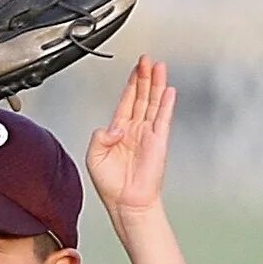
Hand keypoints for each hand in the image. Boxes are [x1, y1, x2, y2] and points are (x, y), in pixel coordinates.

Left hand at [86, 55, 175, 217]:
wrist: (126, 203)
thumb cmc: (112, 186)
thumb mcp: (93, 156)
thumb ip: (99, 136)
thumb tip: (115, 126)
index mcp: (118, 132)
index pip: (126, 101)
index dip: (131, 84)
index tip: (135, 69)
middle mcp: (134, 131)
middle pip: (141, 97)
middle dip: (144, 77)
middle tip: (146, 60)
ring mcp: (148, 135)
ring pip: (153, 103)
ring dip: (156, 85)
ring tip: (159, 67)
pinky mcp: (158, 141)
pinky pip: (163, 118)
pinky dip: (166, 104)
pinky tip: (169, 91)